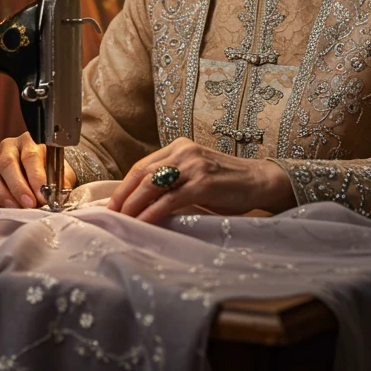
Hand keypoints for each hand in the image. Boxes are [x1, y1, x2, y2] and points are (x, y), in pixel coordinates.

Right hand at [0, 132, 78, 209]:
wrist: (38, 177)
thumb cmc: (49, 175)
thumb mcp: (60, 175)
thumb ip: (59, 183)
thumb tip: (56, 196)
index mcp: (30, 142)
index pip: (30, 156)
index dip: (36, 176)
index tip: (42, 195)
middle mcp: (8, 147)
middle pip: (7, 163)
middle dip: (18, 187)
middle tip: (28, 205)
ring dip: (1, 194)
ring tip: (14, 208)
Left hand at [107, 137, 293, 222]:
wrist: (259, 181)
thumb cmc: (227, 183)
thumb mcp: (196, 173)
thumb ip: (173, 180)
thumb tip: (143, 201)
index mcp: (179, 147)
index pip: (142, 166)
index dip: (124, 186)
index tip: (113, 204)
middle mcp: (183, 152)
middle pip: (142, 174)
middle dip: (123, 196)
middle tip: (111, 215)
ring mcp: (193, 166)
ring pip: (152, 185)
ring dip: (133, 205)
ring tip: (123, 221)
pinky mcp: (203, 183)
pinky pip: (169, 199)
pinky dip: (152, 212)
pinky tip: (144, 223)